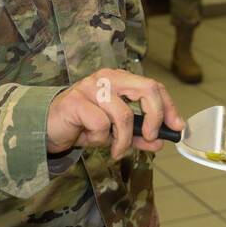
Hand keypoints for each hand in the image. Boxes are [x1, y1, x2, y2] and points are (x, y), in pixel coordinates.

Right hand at [46, 68, 184, 160]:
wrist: (48, 127)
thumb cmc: (83, 124)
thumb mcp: (116, 132)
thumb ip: (138, 135)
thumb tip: (160, 142)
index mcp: (121, 79)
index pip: (154, 87)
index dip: (168, 107)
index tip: (177, 127)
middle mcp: (108, 78)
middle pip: (147, 90)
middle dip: (156, 117)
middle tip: (151, 138)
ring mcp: (91, 87)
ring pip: (124, 115)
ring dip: (122, 140)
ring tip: (115, 149)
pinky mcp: (76, 101)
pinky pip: (101, 125)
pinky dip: (100, 140)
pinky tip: (89, 139)